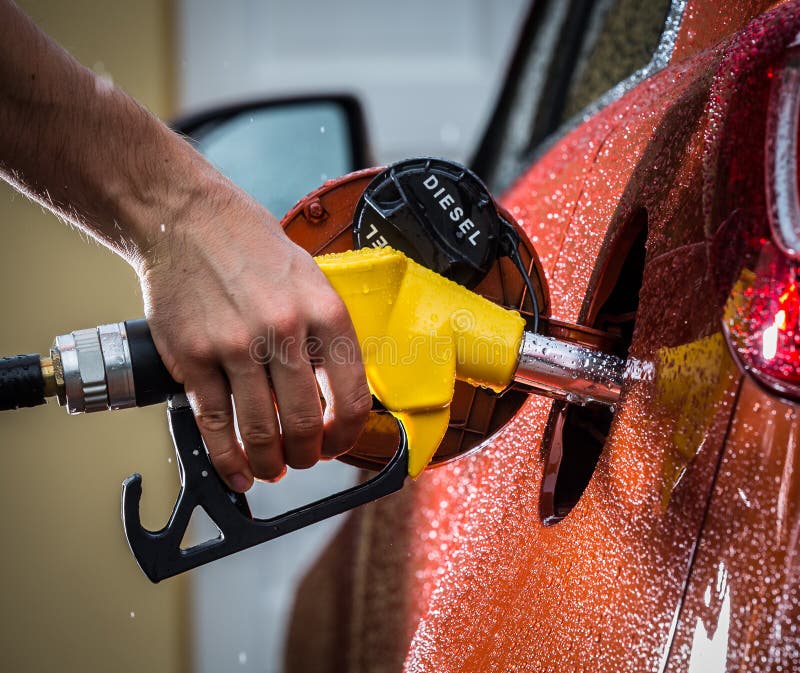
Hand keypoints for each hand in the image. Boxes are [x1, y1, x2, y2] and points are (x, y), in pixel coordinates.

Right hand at [138, 176, 371, 491]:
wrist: (186, 219)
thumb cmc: (251, 246)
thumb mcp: (310, 278)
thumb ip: (324, 332)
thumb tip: (335, 392)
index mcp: (324, 312)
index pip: (351, 397)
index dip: (348, 435)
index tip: (338, 445)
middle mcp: (284, 331)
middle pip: (307, 423)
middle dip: (308, 456)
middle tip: (303, 460)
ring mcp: (235, 346)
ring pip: (261, 432)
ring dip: (270, 463)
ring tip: (271, 469)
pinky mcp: (192, 358)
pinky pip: (215, 425)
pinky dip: (228, 459)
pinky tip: (237, 472)